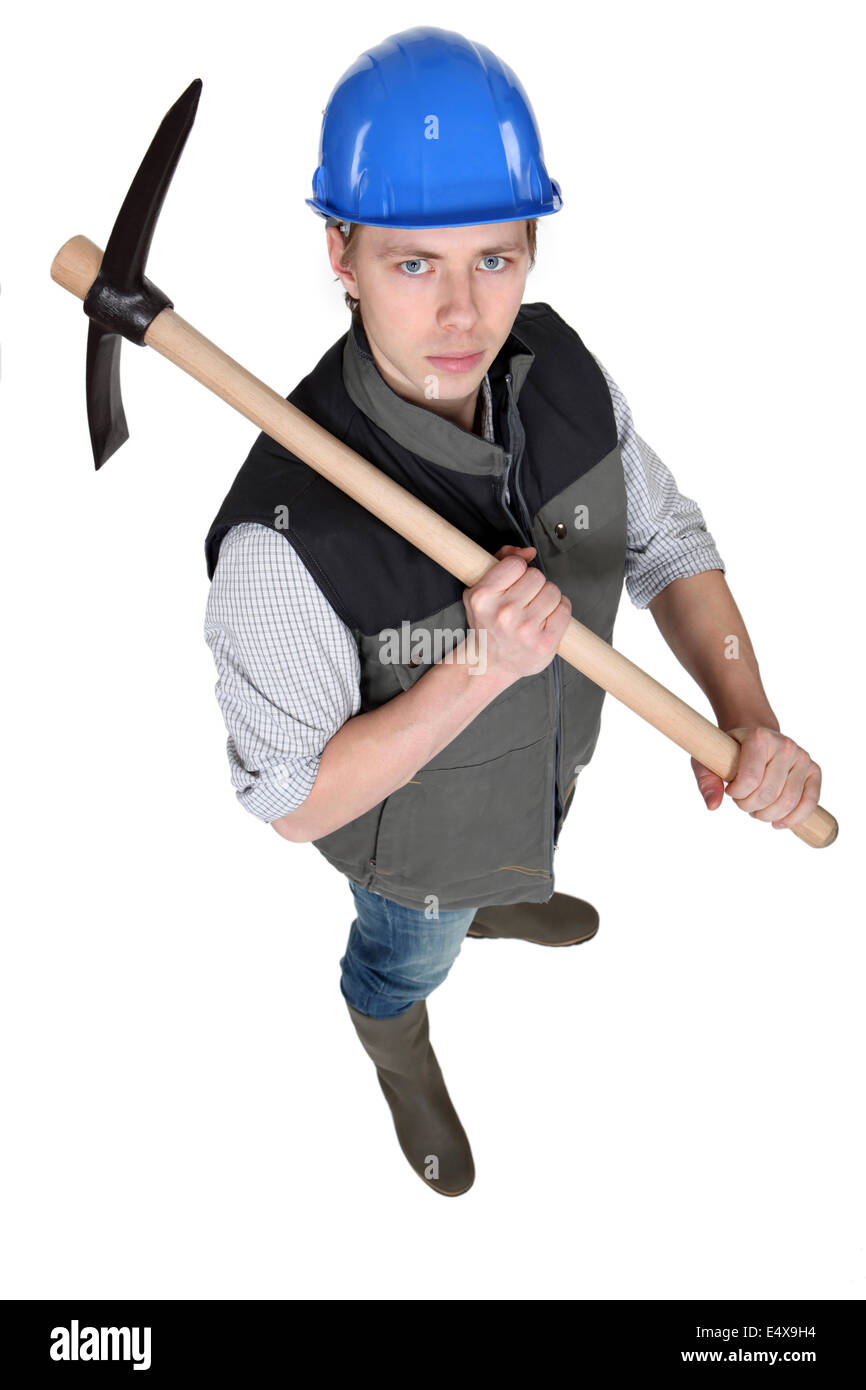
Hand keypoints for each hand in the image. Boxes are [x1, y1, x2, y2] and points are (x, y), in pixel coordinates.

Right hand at [463, 544, 571, 682]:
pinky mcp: (544, 642)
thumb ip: (501, 560)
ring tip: (535, 609)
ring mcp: (525, 629)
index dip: (517, 570)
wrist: (491, 663)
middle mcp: (503, 614)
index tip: (514, 581)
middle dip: (533, 584)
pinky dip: (559, 611)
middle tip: (524, 599)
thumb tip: (528, 551)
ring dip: (547, 597)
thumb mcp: (481, 589)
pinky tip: (545, 619)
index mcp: (482, 597)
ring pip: (553, 591)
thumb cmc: (488, 624)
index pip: (516, 564)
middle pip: (537, 576)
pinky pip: (564, 609)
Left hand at [691, 726, 821, 829]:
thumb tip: (713, 805)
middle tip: (743, 802)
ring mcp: (802, 757)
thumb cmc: (729, 752)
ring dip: (768, 815)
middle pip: (768, 794)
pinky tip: (778, 822)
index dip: (737, 794)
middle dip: (750, 807)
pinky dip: (794, 819)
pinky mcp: (813, 770)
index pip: (750, 779)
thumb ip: (706, 780)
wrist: (754, 739)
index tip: (731, 790)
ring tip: (757, 809)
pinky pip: (810, 803)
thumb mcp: (708, 760)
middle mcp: (785, 745)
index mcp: (759, 737)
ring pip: (788, 802)